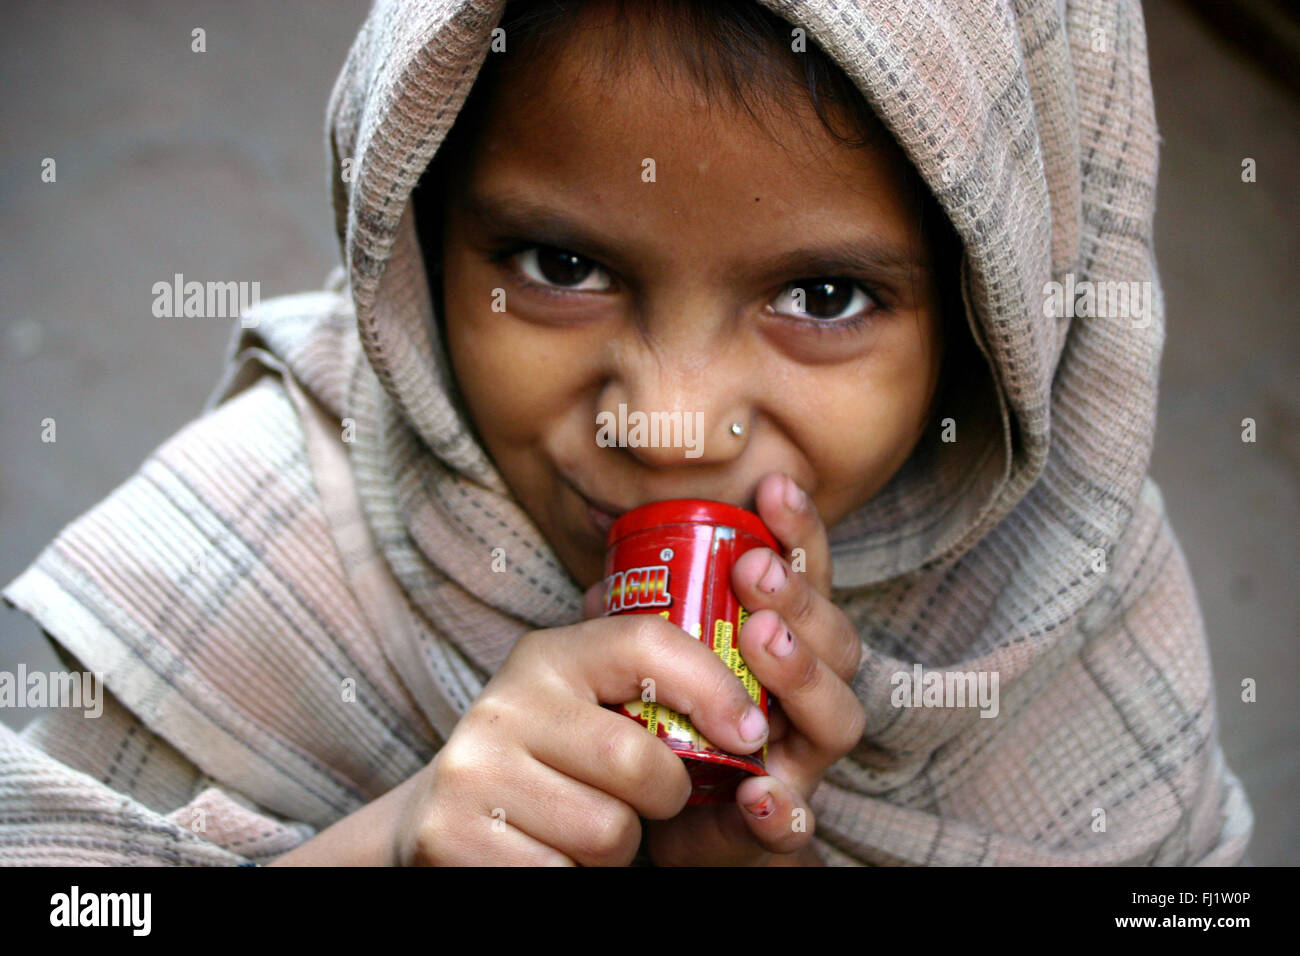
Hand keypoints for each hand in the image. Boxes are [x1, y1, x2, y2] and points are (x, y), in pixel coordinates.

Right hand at [391, 612, 770, 865]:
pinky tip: (549, 854)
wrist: (437, 819)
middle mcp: (505, 704)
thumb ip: (649, 688)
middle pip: (637, 760)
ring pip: (607, 830)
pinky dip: (572, 875)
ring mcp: (474, 771)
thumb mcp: (584, 707)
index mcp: (548, 656)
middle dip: (664, 796)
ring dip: (618, 846)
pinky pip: (561, 872)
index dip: (712, 686)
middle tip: (648, 803)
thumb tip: (760, 686)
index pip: (645, 643)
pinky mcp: (453, 837)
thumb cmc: (545, 762)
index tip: (749, 731)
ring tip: (586, 827)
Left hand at [583, 472, 865, 864]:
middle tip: (753, 570)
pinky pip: (795, 821)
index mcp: (788, 653)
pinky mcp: (779, 828)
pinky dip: (781, 810)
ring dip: (803, 674)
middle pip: (838, 644)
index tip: (772, 488)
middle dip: (800, 599)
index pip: (810, 585)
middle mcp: (810, 703)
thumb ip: (643, 630)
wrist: (672, 830)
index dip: (800, 536)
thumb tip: (602, 587)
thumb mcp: (657, 671)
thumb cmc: (671, 735)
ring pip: (838, 719)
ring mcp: (804, 764)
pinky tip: (759, 794)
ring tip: (763, 640)